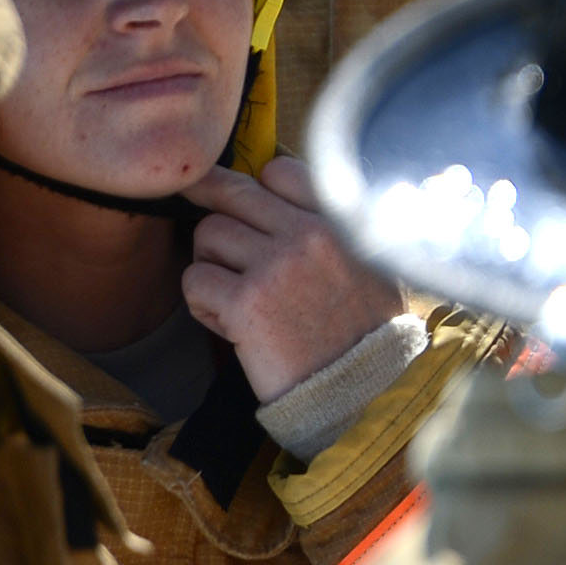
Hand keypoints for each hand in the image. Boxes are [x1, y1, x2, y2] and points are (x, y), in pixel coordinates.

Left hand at [182, 157, 405, 405]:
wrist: (362, 392)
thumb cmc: (367, 333)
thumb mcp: (376, 264)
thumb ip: (337, 227)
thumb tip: (284, 197)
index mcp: (341, 221)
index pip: (280, 172)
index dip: (258, 187)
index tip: (251, 206)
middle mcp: (308, 234)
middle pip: (233, 194)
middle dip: (207, 195)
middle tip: (188, 192)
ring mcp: (274, 267)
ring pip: (208, 235)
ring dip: (211, 264)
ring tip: (236, 296)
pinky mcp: (245, 304)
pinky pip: (195, 280)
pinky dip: (203, 304)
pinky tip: (229, 326)